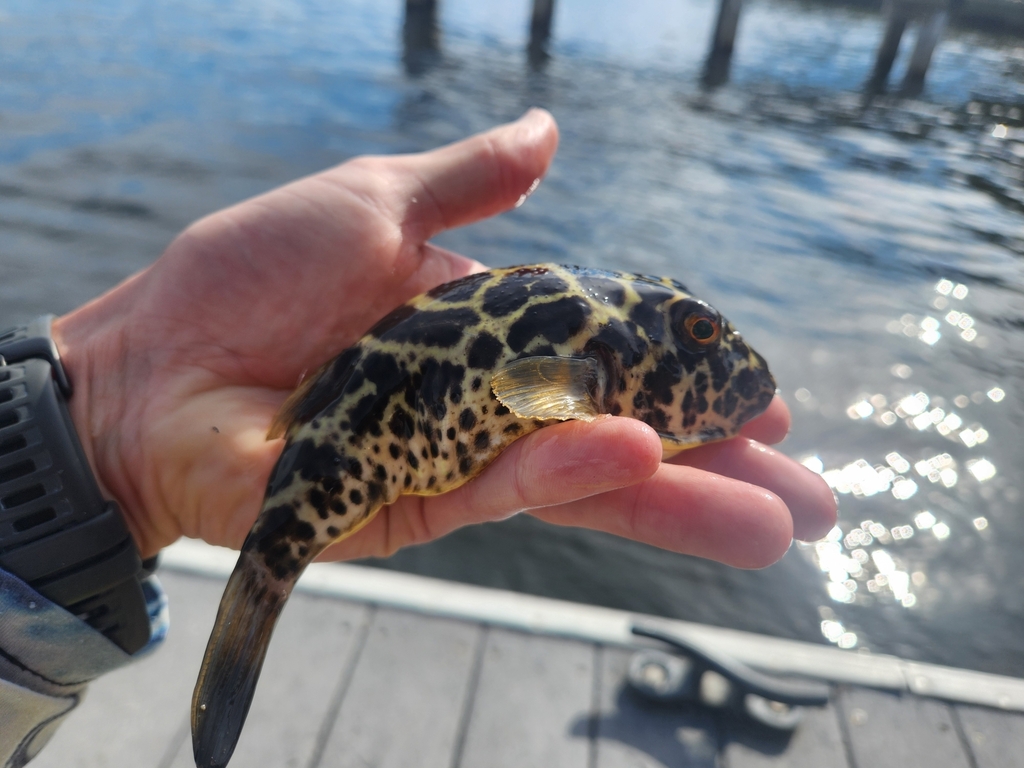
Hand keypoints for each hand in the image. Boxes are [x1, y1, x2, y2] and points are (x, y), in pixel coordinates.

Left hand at [53, 109, 835, 569]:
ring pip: (584, 482)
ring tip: (777, 525)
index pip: (619, 359)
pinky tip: (640, 459)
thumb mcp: (374, 202)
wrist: (151, 360)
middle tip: (810, 501)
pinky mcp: (410, 505)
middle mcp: (490, 404)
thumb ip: (469, 184)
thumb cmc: (250, 274)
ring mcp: (457, 461)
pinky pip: (501, 486)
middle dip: (717, 467)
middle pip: (623, 437)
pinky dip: (566, 471)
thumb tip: (552, 130)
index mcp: (492, 333)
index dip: (691, 377)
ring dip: (682, 499)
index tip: (767, 394)